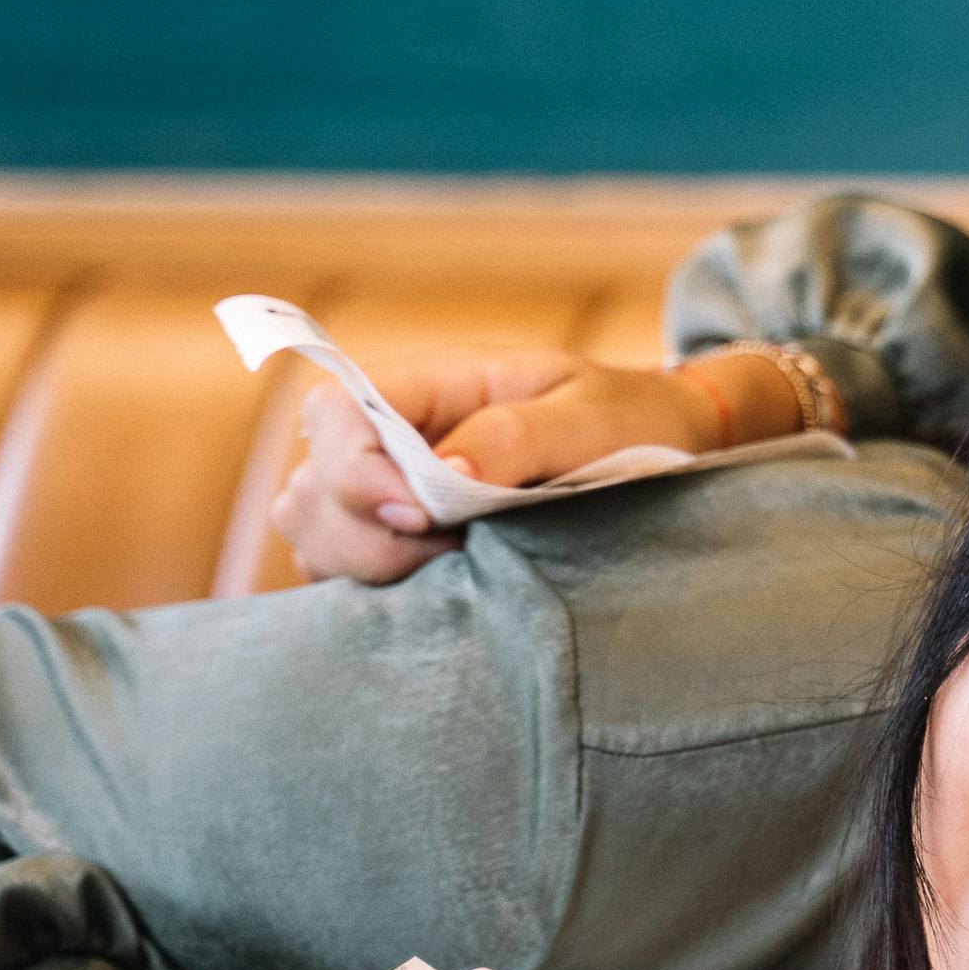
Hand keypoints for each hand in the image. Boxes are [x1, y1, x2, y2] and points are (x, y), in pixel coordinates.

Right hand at [270, 351, 732, 582]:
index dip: (358, 474)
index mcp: (428, 382)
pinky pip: (340, 567)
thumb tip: (446, 476)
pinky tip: (439, 585)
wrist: (657, 441)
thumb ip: (518, 437)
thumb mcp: (589, 415)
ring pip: (311, 532)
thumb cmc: (626, 418)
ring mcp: (381, 486)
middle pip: (311, 488)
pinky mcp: (392, 534)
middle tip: (454, 550)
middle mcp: (386, 433)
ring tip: (453, 564)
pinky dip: (373, 587)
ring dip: (366, 565)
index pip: (334, 414)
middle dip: (365, 536)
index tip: (427, 515)